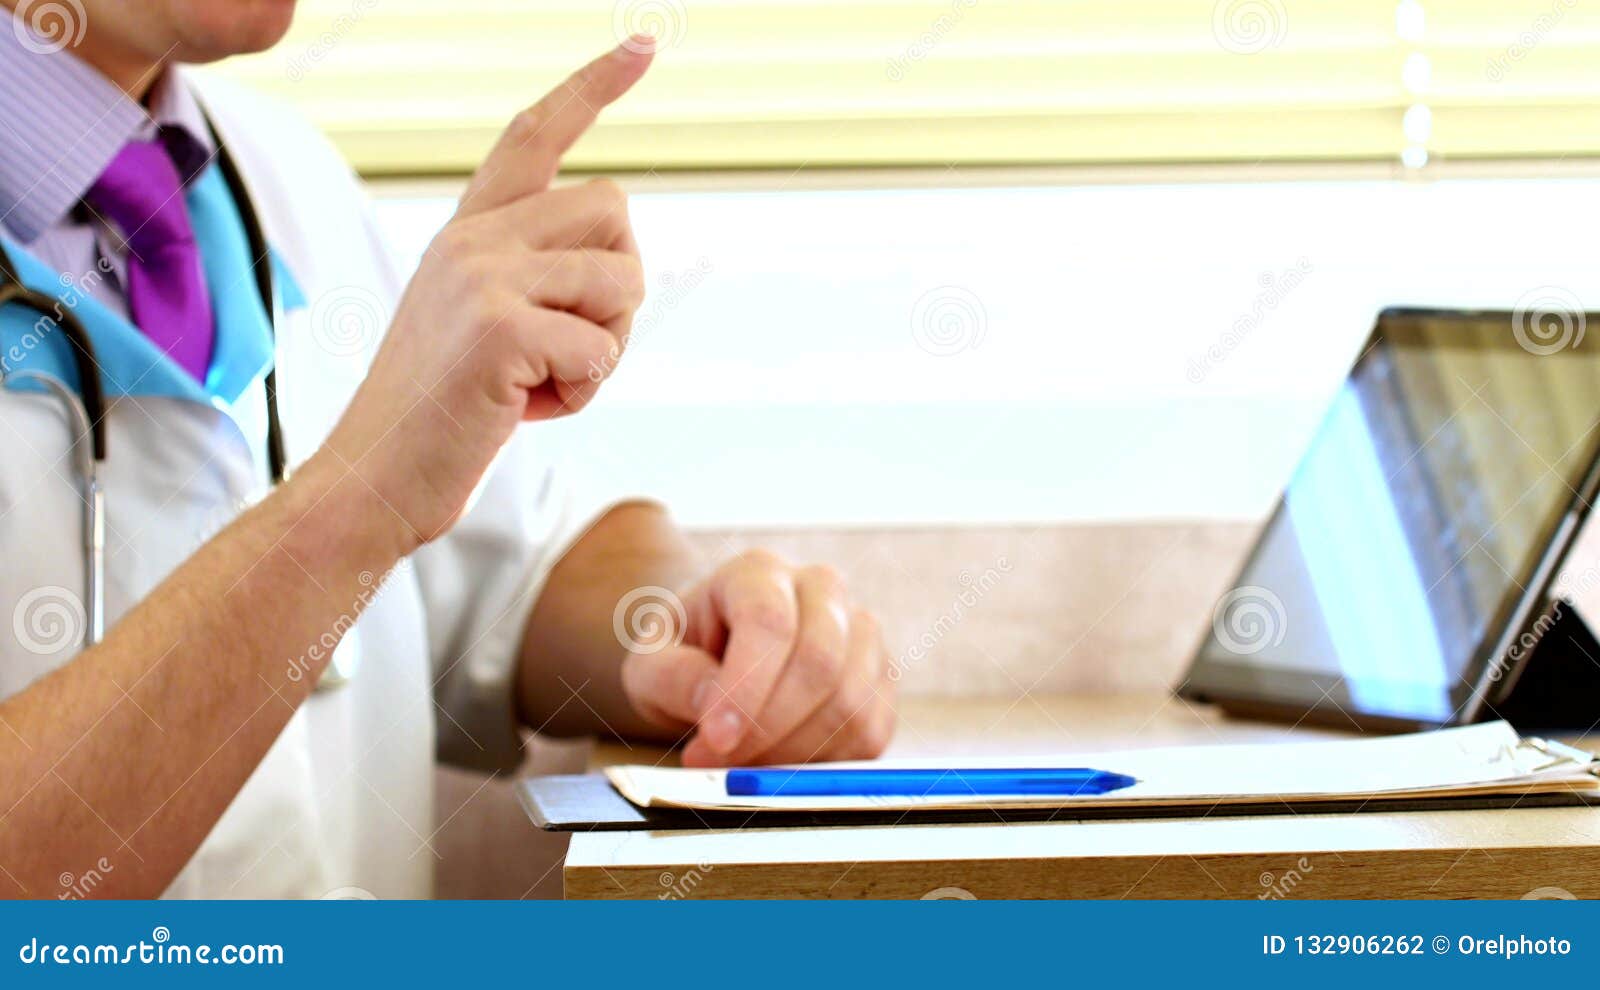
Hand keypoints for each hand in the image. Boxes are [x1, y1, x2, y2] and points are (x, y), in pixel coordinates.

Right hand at [318, 41, 651, 551]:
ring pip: (623, 281)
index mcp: (468, 231)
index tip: (644, 44)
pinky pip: (603, 349)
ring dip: (606, 347)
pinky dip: (584, 393)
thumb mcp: (482, 324)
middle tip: (567, 348)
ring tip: (542, 381)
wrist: (375, 479)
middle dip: (618, 289)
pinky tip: (528, 409)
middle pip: (615, 211)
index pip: (535, 135)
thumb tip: (621, 260)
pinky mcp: (499, 328)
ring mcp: (483, 277)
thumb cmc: (443, 414)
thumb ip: (533, 276)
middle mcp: (473, 238)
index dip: (594, 87)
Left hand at [620, 551, 896, 766]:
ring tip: (742, 766)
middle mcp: (821, 589)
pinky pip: (870, 732)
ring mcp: (860, 631)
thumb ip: (672, 679)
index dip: (745, 688)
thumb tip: (714, 706)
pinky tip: (780, 764)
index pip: (769, 622)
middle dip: (769, 729)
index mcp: (759, 572)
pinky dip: (825, 765)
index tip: (714, 739)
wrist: (718, 663)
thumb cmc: (684, 659)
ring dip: (794, 753)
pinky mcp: (881, 679)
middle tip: (721, 763)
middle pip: (819, 662)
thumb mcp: (649, 665)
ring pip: (850, 702)